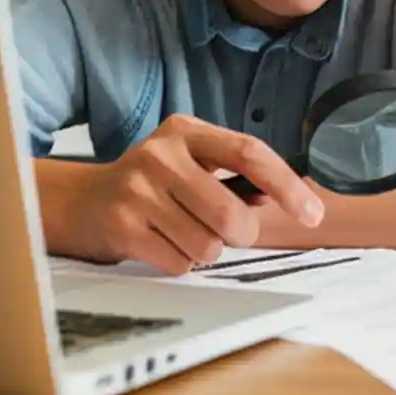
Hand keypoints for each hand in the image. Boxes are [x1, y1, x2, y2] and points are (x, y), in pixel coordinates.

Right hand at [51, 115, 324, 274]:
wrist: (82, 202)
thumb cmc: (152, 184)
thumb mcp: (189, 164)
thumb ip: (235, 177)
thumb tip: (290, 200)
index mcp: (186, 132)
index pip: (248, 152)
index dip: (286, 184)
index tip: (313, 214)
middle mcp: (161, 155)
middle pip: (231, 213)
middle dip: (240, 235)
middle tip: (229, 233)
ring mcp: (138, 190)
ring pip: (207, 245)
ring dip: (205, 250)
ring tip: (181, 232)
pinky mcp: (123, 226)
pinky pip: (180, 263)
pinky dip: (179, 262)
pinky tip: (160, 243)